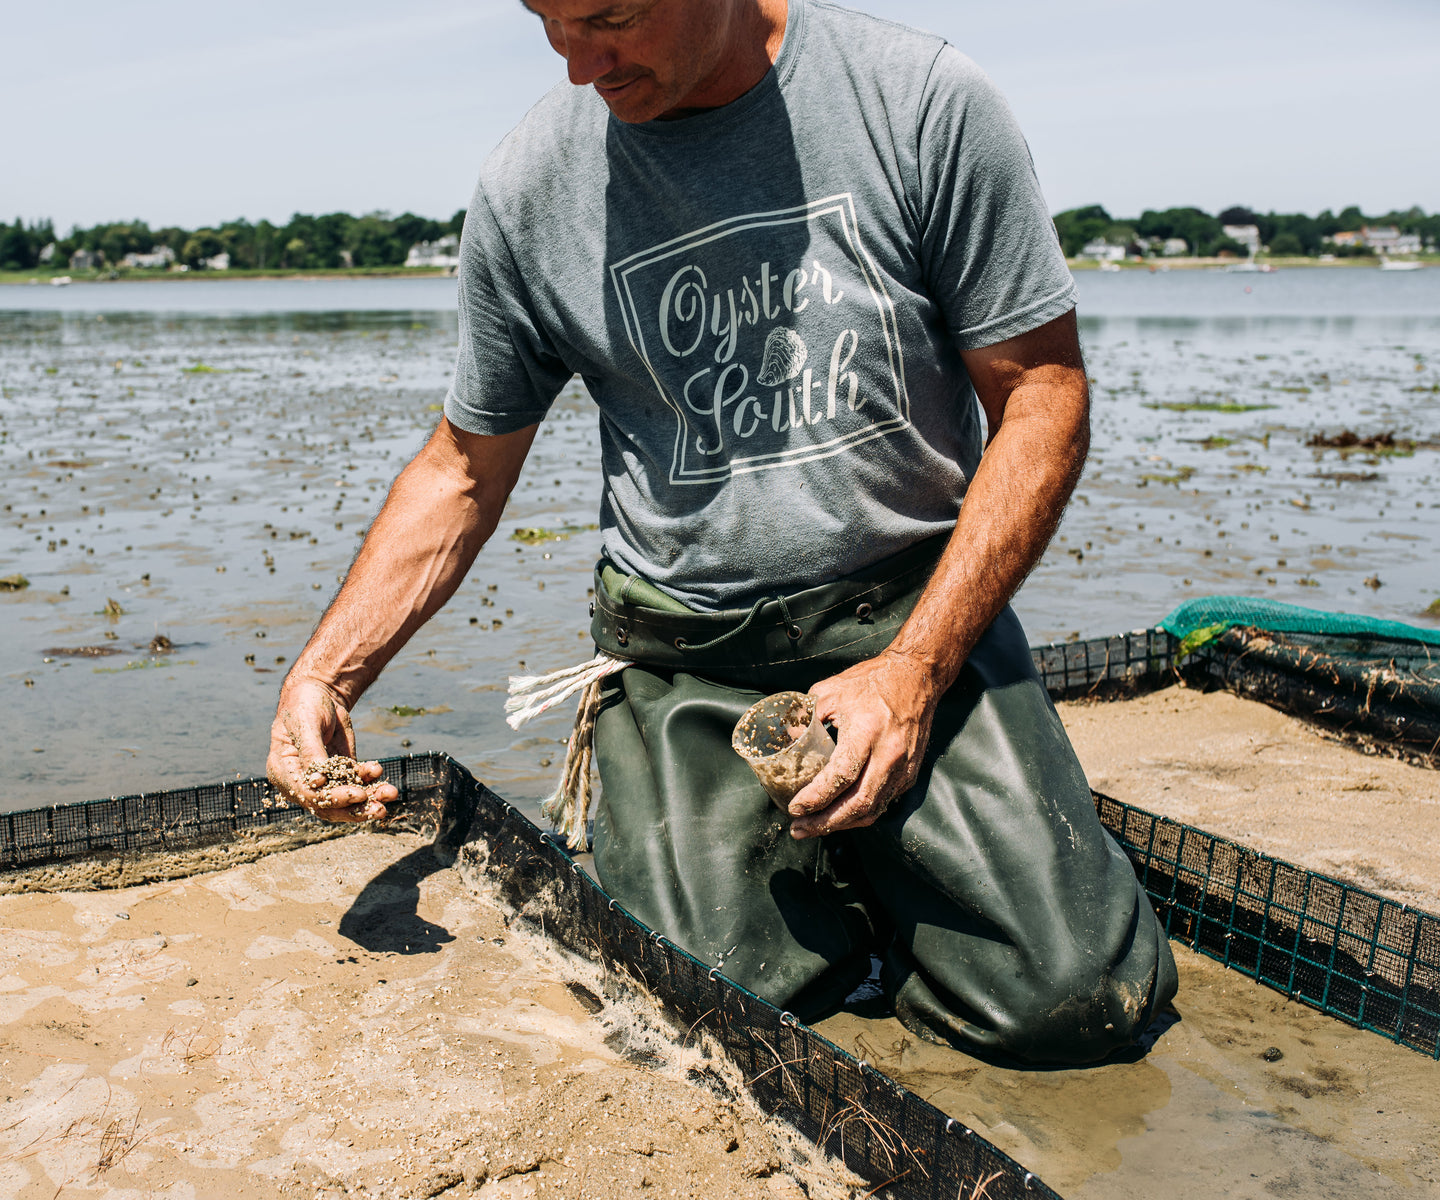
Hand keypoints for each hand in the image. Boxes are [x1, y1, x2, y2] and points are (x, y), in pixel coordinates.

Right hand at [266, 678, 396, 822]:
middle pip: (327, 804)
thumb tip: (317, 783)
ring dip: (369, 800)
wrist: (319, 692)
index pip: (307, 794)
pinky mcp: (340, 771)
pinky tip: (379, 770)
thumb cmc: (304, 705)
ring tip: (390, 794)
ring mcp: (321, 778)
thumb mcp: (305, 724)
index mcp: (283, 771)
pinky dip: (370, 780)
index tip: (358, 794)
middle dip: (356, 808)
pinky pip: (356, 781)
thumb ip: (311, 752)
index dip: (333, 798)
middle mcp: (301, 780)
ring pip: (344, 798)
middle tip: (380, 808)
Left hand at [786, 650, 941, 839]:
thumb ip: (805, 716)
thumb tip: (785, 740)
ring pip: (872, 809)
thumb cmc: (871, 681)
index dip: (816, 798)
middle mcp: (889, 753)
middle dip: (825, 822)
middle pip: (857, 803)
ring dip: (842, 824)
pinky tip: (840, 815)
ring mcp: (903, 767)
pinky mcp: (910, 773)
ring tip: (815, 827)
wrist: (916, 676)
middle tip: (799, 828)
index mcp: (866, 731)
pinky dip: (860, 814)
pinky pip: (883, 802)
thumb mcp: (830, 691)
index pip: (840, 776)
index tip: (794, 807)